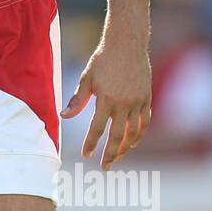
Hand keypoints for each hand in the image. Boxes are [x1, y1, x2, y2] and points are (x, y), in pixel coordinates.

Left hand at [61, 37, 151, 169]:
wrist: (127, 44)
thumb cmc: (102, 60)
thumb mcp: (87, 78)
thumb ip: (78, 100)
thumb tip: (64, 116)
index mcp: (106, 99)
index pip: (97, 129)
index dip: (91, 144)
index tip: (86, 155)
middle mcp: (124, 103)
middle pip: (117, 136)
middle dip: (110, 154)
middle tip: (105, 166)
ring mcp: (138, 102)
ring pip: (134, 132)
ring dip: (126, 147)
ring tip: (118, 156)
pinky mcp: (147, 98)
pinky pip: (145, 121)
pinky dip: (139, 134)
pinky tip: (133, 141)